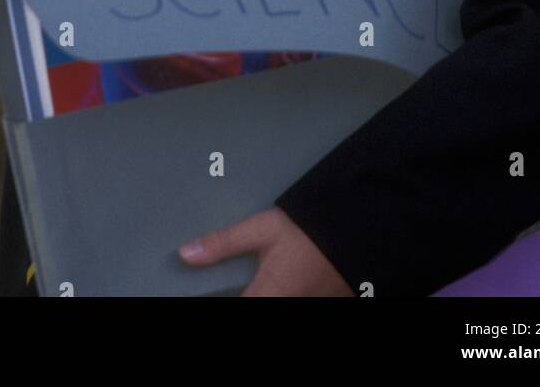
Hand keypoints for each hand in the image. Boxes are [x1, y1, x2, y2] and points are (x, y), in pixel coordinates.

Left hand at [178, 208, 354, 296]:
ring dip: (253, 293)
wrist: (355, 230)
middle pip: (250, 309)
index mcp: (267, 296)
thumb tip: (185, 254)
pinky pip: (282, 302)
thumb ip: (224, 243)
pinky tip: (263, 282)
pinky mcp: (314, 305)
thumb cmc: (307, 230)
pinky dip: (269, 293)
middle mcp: (284, 309)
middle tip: (233, 280)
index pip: (235, 310)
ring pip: (265, 306)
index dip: (216, 300)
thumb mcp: (263, 229)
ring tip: (246, 279)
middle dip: (238, 295)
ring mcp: (300, 309)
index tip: (204, 291)